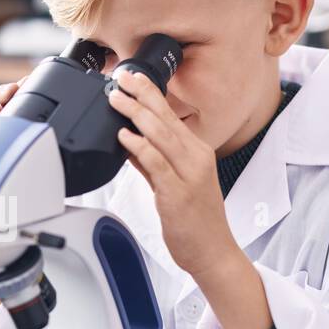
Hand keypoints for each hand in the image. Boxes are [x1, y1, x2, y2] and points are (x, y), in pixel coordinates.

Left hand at [108, 70, 274, 328]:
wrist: (213, 252)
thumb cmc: (195, 220)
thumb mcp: (173, 184)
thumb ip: (151, 163)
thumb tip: (129, 143)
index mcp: (196, 151)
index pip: (170, 114)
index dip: (150, 93)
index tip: (130, 77)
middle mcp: (195, 157)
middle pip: (165, 117)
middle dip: (141, 94)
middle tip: (120, 76)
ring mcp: (188, 174)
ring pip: (161, 135)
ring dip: (136, 113)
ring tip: (116, 98)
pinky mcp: (178, 193)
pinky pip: (156, 164)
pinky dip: (139, 147)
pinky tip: (124, 137)